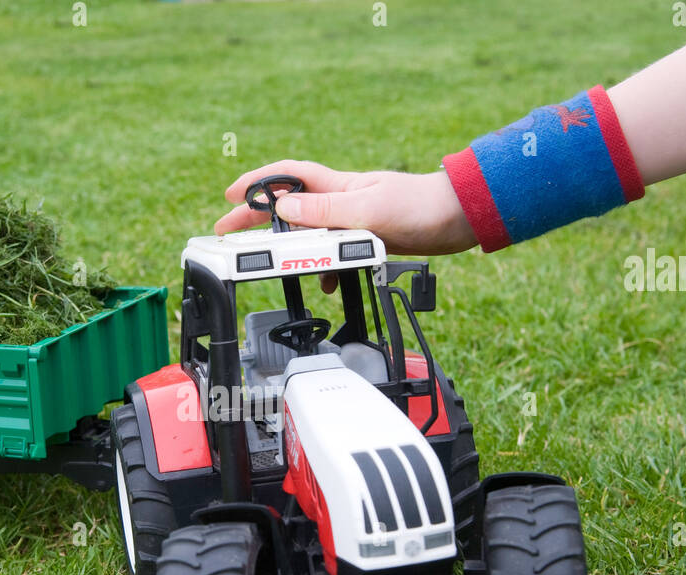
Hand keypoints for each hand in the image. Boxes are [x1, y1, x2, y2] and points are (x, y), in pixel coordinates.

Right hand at [215, 160, 478, 255]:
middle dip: (256, 218)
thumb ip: (326, 211)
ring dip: (288, 247)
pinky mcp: (369, 237)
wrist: (458, 217)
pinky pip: (336, 253)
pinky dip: (326, 269)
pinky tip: (328, 285)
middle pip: (288, 208)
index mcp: (337, 187)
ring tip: (270, 263)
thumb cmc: (419, 206)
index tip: (229, 195)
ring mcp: (354, 219)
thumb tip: (284, 209)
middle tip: (228, 231)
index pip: (286, 178)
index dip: (255, 183)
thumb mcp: (367, 210)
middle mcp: (341, 201)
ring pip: (310, 233)